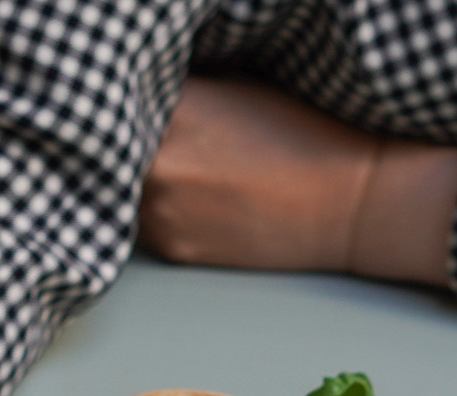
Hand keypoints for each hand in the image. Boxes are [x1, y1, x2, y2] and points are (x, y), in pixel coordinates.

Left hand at [139, 77, 456, 284]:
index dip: (117, 97)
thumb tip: (137, 94)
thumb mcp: (233, 85)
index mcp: (173, 108)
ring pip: (119, 188)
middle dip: (121, 138)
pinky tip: (190, 194)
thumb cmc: (302, 134)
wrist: (349, 205)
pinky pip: (140, 223)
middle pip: (107, 147)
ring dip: (132, 176)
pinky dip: (154, 207)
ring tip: (177, 163)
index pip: (109, 98)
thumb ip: (176, 91)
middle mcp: (158, 164)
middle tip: (148, 131)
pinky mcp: (173, 249)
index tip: (124, 95)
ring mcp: (161, 212)